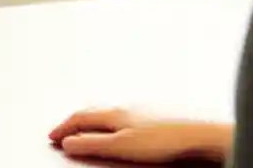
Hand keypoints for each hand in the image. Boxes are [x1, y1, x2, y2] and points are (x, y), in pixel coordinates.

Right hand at [49, 108, 232, 162]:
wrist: (200, 134)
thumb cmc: (164, 139)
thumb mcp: (122, 146)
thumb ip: (93, 143)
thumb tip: (69, 142)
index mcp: (114, 112)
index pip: (80, 117)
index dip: (64, 127)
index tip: (52, 136)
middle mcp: (126, 105)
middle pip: (92, 110)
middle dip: (75, 121)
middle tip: (63, 131)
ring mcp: (142, 107)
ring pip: (108, 110)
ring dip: (92, 119)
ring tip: (85, 127)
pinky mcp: (156, 113)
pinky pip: (124, 113)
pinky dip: (110, 120)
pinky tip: (119, 125)